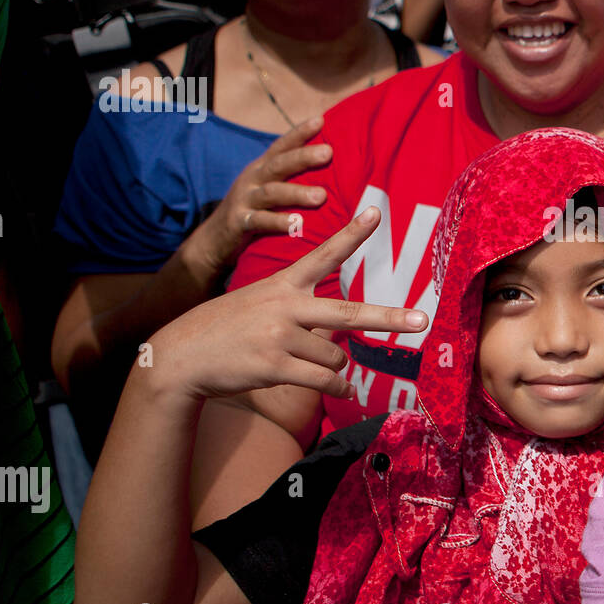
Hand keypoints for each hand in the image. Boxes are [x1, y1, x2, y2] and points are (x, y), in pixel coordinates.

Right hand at [147, 206, 427, 401]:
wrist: (180, 356)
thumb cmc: (225, 330)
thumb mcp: (258, 303)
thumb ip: (297, 309)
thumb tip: (337, 338)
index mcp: (283, 284)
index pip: (323, 254)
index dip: (351, 234)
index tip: (375, 212)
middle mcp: (286, 307)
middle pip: (349, 313)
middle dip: (390, 318)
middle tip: (424, 320)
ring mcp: (280, 337)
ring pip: (335, 357)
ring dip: (335, 368)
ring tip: (312, 367)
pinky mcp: (274, 366)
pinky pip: (324, 380)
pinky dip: (338, 388)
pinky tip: (344, 391)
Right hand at [195, 116, 333, 272]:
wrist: (214, 239)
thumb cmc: (253, 210)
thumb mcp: (268, 188)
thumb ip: (290, 176)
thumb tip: (328, 164)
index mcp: (263, 168)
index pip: (282, 146)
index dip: (299, 133)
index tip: (321, 120)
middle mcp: (253, 179)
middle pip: (279, 164)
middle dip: (303, 157)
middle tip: (328, 152)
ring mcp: (244, 199)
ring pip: (271, 193)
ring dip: (296, 193)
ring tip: (321, 196)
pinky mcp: (239, 222)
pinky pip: (259, 221)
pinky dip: (278, 222)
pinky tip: (297, 223)